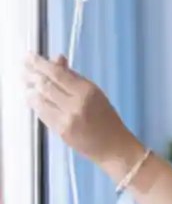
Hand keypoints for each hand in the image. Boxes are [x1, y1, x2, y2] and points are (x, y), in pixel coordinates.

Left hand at [24, 54, 140, 168]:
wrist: (114, 147)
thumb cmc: (107, 119)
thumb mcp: (95, 93)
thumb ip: (74, 78)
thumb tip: (57, 59)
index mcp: (88, 92)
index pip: (58, 74)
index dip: (40, 63)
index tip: (29, 56)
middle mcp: (76, 104)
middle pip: (46, 85)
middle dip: (32, 75)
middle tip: (24, 68)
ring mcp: (66, 119)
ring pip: (39, 99)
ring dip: (31, 90)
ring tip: (27, 83)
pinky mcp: (60, 131)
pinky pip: (41, 113)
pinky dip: (36, 104)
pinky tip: (34, 99)